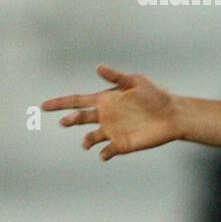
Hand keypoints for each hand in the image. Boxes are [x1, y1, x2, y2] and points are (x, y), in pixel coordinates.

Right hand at [42, 64, 181, 160]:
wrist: (174, 114)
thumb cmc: (157, 95)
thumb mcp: (137, 81)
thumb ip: (116, 77)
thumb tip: (98, 67)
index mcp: (105, 100)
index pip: (77, 101)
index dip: (60, 103)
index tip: (43, 106)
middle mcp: (106, 116)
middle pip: (80, 119)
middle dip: (71, 120)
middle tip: (66, 122)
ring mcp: (113, 130)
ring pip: (91, 138)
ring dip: (86, 141)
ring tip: (87, 142)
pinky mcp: (123, 144)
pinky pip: (108, 151)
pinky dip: (103, 154)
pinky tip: (104, 154)